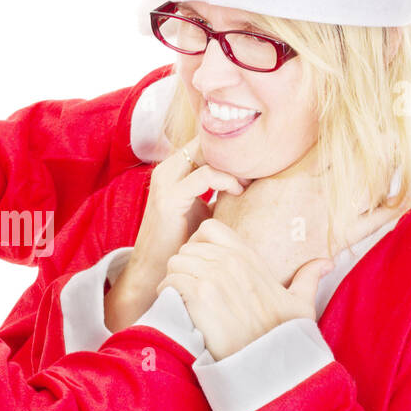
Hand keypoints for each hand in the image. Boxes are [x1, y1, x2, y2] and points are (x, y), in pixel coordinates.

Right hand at [105, 135, 244, 331]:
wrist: (154, 269)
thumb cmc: (181, 241)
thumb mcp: (203, 209)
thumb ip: (218, 191)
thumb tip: (248, 180)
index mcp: (173, 170)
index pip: (205, 141)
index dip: (231, 148)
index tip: (253, 162)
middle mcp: (166, 170)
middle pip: (206, 140)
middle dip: (234, 152)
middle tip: (255, 166)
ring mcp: (166, 181)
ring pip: (207, 151)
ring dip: (233, 164)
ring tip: (248, 181)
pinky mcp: (170, 197)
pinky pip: (207, 175)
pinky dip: (227, 180)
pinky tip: (238, 192)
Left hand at [158, 218, 334, 359]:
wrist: (267, 363)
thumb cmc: (283, 336)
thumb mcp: (301, 304)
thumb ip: (308, 278)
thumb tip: (327, 262)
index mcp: (249, 258)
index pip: (210, 228)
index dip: (198, 242)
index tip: (200, 262)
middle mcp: (231, 262)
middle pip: (187, 246)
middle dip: (184, 264)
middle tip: (188, 285)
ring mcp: (214, 277)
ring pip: (175, 261)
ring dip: (173, 278)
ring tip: (180, 296)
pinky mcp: (199, 296)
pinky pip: (170, 281)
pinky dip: (167, 293)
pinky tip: (176, 306)